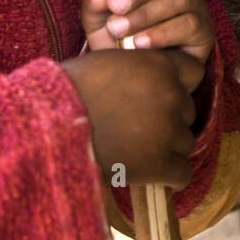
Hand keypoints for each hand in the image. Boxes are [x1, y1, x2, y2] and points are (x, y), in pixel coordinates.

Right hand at [62, 48, 202, 187]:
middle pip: (187, 110)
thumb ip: (134, 68)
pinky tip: (149, 174)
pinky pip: (182, 173)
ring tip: (135, 151)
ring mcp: (169, 131)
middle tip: (138, 128)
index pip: (194, 71)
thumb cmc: (64, 93)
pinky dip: (169, 176)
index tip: (161, 96)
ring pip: (185, 142)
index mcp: (158, 65)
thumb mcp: (104, 63)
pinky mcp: (160, 164)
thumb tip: (142, 79)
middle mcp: (171, 95)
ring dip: (166, 147)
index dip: (179, 85)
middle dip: (168, 119)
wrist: (46, 130)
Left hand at [82, 0, 214, 66]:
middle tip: (115, 5)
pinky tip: (139, 44)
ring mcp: (195, 6)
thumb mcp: (97, 21)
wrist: (133, 82)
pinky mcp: (204, 32)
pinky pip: (190, 23)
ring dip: (146, 13)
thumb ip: (94, 1)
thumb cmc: (117, 43)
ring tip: (120, 30)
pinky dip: (161, 33)